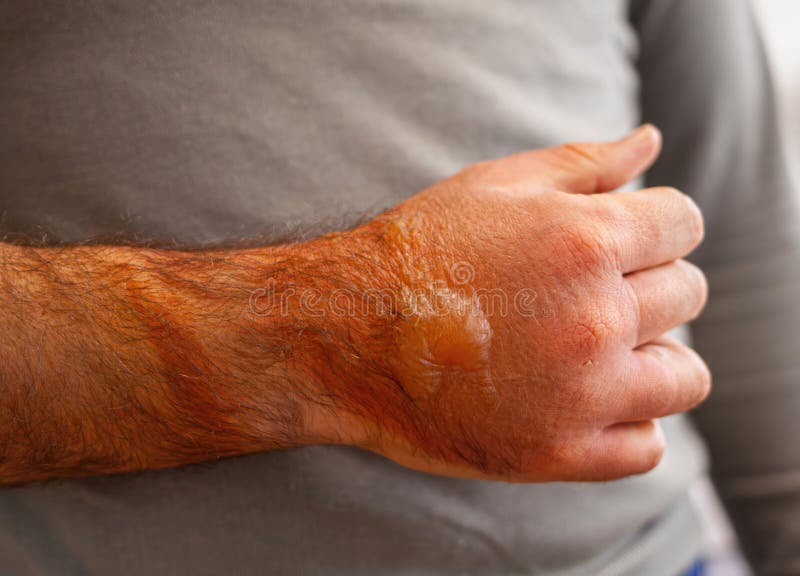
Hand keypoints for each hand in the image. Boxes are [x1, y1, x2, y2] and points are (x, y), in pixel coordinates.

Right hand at [338, 126, 709, 481]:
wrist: (343, 336)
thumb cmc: (416, 253)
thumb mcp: (495, 186)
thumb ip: (584, 162)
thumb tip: (652, 140)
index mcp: (584, 240)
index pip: (684, 224)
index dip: (654, 227)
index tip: (619, 241)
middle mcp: (593, 318)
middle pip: (686, 294)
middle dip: (648, 284)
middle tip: (587, 293)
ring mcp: (580, 394)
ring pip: (684, 377)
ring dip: (653, 357)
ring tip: (599, 349)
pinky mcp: (557, 454)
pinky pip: (646, 446)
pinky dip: (629, 423)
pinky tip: (585, 399)